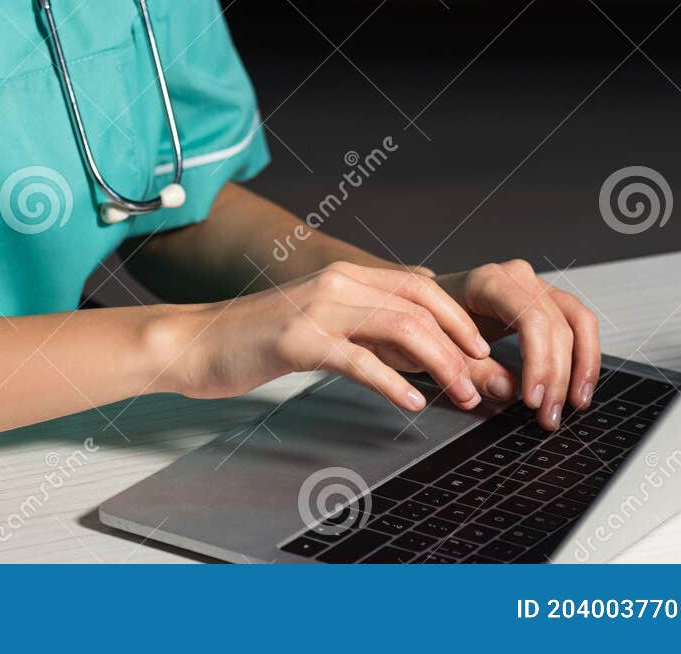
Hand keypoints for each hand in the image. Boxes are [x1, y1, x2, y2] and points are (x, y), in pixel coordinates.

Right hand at [157, 260, 493, 415]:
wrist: (197, 343)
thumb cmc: (259, 340)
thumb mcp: (321, 324)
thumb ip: (366, 328)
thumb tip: (423, 351)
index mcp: (346, 275)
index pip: (420, 287)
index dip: (459, 317)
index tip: (483, 352)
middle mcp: (337, 282)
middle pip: (420, 304)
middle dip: (461, 343)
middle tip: (483, 381)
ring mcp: (318, 308)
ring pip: (401, 327)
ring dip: (441, 366)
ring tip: (459, 396)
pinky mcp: (299, 340)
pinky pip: (359, 360)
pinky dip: (394, 383)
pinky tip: (411, 404)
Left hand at [433, 258, 600, 429]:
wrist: (431, 301)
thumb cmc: (433, 318)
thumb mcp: (440, 345)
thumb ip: (470, 369)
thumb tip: (508, 390)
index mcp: (489, 281)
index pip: (531, 319)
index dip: (539, 362)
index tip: (533, 399)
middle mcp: (517, 277)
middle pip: (556, 326)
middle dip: (557, 376)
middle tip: (548, 415)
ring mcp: (536, 285)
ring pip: (577, 322)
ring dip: (581, 367)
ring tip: (574, 405)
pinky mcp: (548, 299)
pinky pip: (579, 323)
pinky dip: (584, 356)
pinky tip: (579, 386)